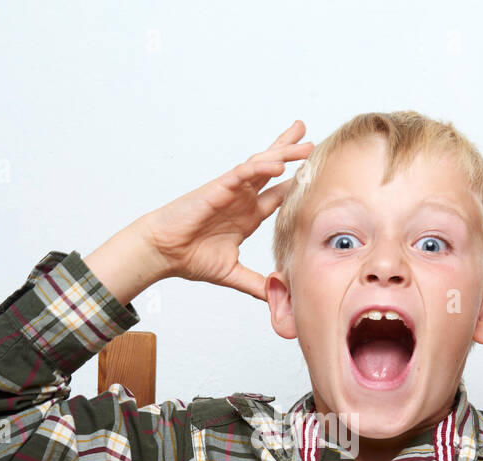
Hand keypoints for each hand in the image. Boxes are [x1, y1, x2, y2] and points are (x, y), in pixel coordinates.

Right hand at [138, 122, 312, 301]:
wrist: (163, 253)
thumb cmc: (190, 258)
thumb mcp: (233, 274)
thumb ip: (256, 284)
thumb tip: (277, 298)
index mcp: (249, 216)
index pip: (279, 196)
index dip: (297, 185)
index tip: (318, 176)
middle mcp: (243, 200)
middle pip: (273, 171)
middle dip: (291, 154)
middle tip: (311, 140)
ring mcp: (232, 191)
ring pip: (262, 166)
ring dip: (283, 153)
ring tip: (304, 142)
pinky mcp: (219, 188)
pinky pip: (243, 173)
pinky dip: (260, 167)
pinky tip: (278, 163)